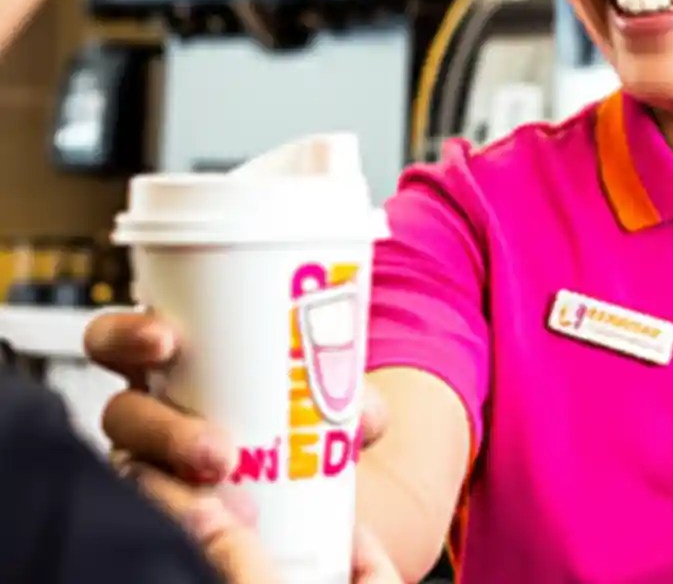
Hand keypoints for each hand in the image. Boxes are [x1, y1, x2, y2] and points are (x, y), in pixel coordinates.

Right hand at [87, 310, 390, 581]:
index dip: (127, 335)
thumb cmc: (295, 415)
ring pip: (133, 473)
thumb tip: (365, 418)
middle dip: (162, 431)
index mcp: (171, 365)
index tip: (164, 340)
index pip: (117, 340)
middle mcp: (148, 413)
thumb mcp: (328, 398)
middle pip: (120, 415)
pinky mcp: (163, 507)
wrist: (310, 480)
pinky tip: (215, 527)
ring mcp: (150, 464)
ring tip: (228, 503)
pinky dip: (180, 521)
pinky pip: (152, 514)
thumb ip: (356, 402)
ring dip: (176, 487)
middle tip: (217, 452)